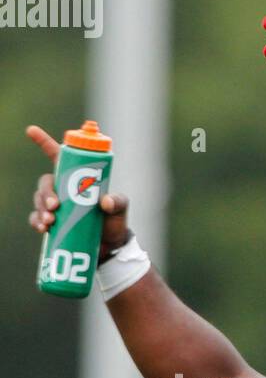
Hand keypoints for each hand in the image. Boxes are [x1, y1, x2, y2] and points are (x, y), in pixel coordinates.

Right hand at [25, 124, 130, 263]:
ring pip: (39, 200)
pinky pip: (37, 219)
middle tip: (55, 206)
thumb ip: (118, 203)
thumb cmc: (114, 221)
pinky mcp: (53, 223)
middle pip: (46, 183)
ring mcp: (56, 206)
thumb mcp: (120, 209)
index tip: (32, 131)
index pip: (57, 156)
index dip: (44, 142)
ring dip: (41, 209)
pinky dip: (37, 222)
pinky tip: (44, 228)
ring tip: (50, 221)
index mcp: (75, 178)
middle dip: (46, 193)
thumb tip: (106, 202)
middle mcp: (62, 190)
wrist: (112, 247)